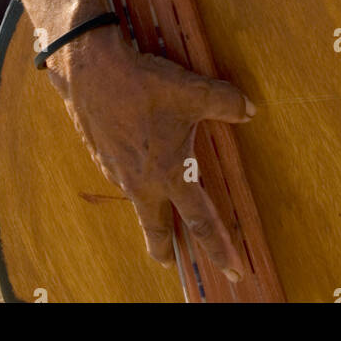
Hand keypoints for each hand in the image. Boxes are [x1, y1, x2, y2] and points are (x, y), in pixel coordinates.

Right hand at [46, 27, 255, 278]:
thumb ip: (226, 102)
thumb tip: (249, 109)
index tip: (233, 270)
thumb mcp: (193, 91)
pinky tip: (135, 156)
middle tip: (171, 262)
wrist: (91, 70)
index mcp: (169, 174)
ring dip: (149, 206)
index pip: (200, 222)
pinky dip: (132, 175)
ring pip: (137, 198)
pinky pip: (121, 173)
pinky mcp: (100, 154)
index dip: (219, 248)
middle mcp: (141, 182)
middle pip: (156, 228)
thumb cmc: (143, 84)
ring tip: (157, 202)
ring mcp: (117, 170)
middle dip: (164, 249)